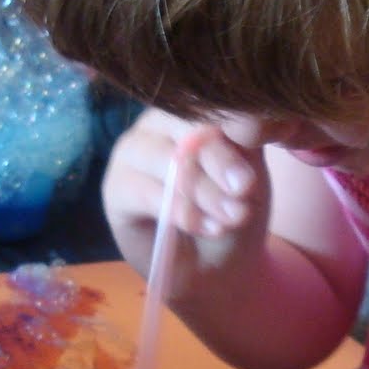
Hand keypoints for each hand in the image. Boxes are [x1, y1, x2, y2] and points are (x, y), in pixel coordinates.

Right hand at [101, 107, 270, 298]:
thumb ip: (248, 144)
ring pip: (167, 158)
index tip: (253, 173)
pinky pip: (146, 192)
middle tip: (244, 191)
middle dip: (218, 160)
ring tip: (232, 217)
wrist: (218, 267)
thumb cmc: (234, 211)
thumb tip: (253, 122)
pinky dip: (182, 212)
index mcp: (192, 107)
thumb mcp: (252, 173)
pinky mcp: (115, 186)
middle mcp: (158, 121)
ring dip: (204, 191)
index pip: (209, 102)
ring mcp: (132, 150)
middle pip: (184, 124)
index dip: (233, 130)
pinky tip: (208, 228)